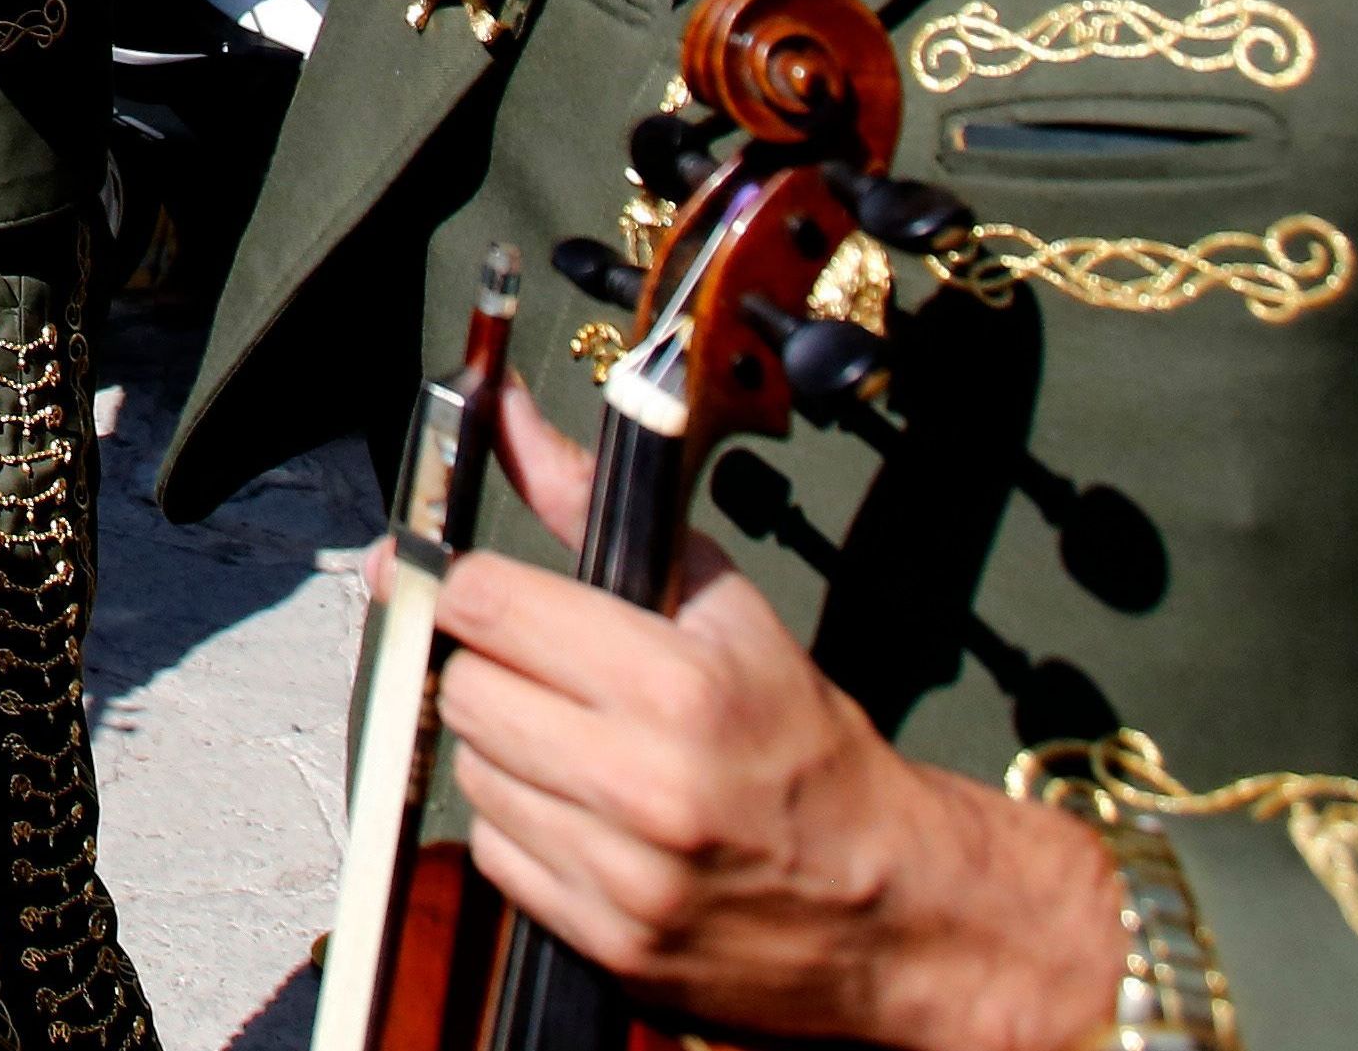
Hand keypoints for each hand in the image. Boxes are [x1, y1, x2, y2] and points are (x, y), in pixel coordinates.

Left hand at [434, 384, 1120, 1050]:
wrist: (892, 904)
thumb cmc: (805, 743)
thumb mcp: (722, 607)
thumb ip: (591, 506)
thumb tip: (503, 415)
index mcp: (679, 686)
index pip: (488, 604)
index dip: (469, 586)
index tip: (476, 589)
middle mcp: (647, 784)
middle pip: (464, 689)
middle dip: (492, 671)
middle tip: (546, 677)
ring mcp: (624, 875)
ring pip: (471, 773)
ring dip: (506, 753)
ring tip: (580, 750)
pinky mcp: (606, 943)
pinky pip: (495, 855)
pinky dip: (524, 830)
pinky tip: (588, 818)